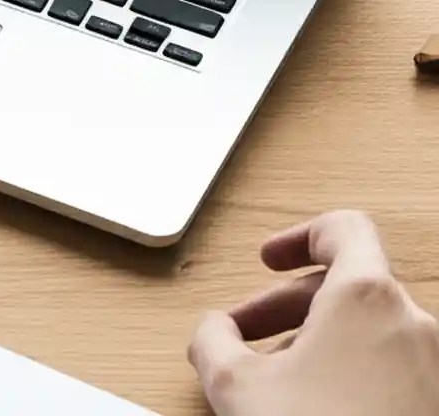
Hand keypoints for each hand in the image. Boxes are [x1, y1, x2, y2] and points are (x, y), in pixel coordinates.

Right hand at [189, 210, 438, 414]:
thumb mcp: (235, 386)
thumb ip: (211, 340)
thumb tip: (211, 330)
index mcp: (366, 296)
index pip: (342, 229)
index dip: (297, 238)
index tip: (266, 261)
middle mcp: (414, 323)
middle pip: (350, 285)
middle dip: (287, 306)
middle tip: (241, 335)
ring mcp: (436, 367)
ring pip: (372, 332)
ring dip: (318, 343)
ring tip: (275, 384)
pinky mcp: (436, 401)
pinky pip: (394, 369)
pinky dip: (352, 373)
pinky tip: (314, 410)